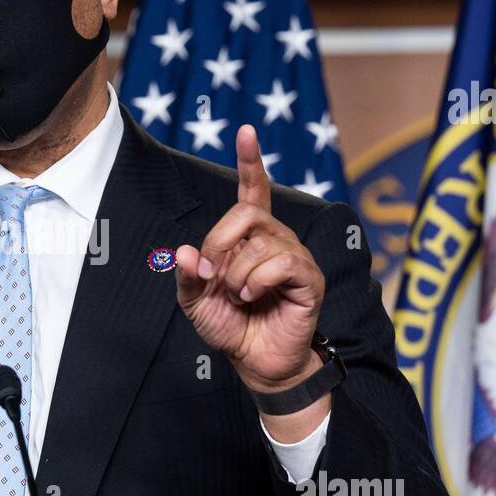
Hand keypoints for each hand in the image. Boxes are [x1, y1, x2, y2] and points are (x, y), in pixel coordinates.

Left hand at [175, 124, 325, 395]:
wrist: (256, 363)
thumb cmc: (231, 328)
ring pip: (260, 243)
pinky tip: (253, 297)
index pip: (252, 191)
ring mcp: (295, 256)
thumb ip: (189, 275)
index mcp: (250, 238)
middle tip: (215, 275)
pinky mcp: (308, 278)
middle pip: (246, 214)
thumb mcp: (196, 302)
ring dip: (237, 274)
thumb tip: (186, 251)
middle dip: (219, 243)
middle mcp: (276, 239)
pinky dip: (257, 282)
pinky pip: (281, 262)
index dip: (250, 161)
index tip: (246, 131)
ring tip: (239, 297)